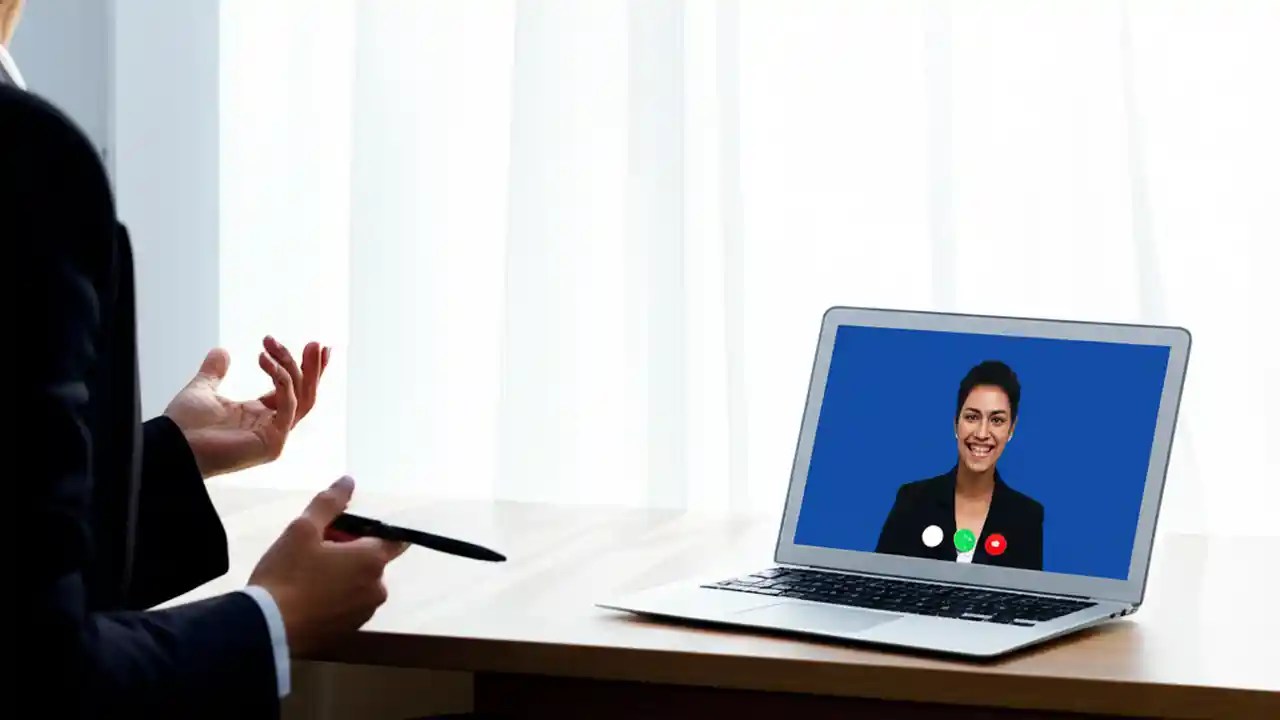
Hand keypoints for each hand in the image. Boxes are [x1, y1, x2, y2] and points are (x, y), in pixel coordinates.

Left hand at [163, 337, 330, 477]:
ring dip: (295, 368)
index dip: (304, 369)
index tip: (313, 346)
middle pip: (306, 396)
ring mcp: (275, 437)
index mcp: (259, 417)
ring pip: (302, 398)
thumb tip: (221, 350)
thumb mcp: (202, 390)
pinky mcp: (273, 442)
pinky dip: (280, 378)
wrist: (172, 445)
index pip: (292, 391)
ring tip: (276, 344)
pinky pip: (288, 405)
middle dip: (312, 368)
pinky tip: (263, 358)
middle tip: (314, 343)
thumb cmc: (184, 426)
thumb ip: (214, 372)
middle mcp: (272, 428)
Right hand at [249, 476, 406, 655]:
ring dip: (341, 575)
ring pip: (358, 584)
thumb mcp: (302, 530)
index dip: (370, 530)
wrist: (266, 629)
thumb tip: (348, 481)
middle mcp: (377, 589)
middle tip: (312, 551)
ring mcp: (364, 613)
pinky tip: (306, 596)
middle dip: (348, 552)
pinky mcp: (348, 631)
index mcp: (372, 561)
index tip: (344, 531)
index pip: (393, 539)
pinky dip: (334, 598)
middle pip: (370, 561)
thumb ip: (329, 503)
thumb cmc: (286, 575)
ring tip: (305, 575)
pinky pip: (347, 605)